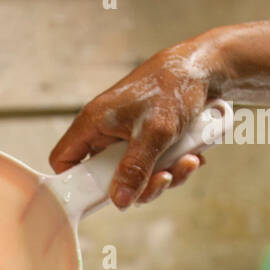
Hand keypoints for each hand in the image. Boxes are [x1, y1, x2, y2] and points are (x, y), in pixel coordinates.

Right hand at [49, 36, 218, 205]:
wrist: (205, 69)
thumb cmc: (174, 85)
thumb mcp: (154, 131)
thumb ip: (134, 168)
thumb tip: (118, 200)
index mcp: (94, 123)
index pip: (64, 159)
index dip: (72, 182)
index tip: (95, 197)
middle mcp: (107, 133)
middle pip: (106, 180)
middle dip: (138, 186)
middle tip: (161, 180)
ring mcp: (128, 140)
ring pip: (135, 179)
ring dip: (164, 178)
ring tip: (186, 162)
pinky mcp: (148, 144)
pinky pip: (154, 170)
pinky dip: (174, 168)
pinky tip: (191, 155)